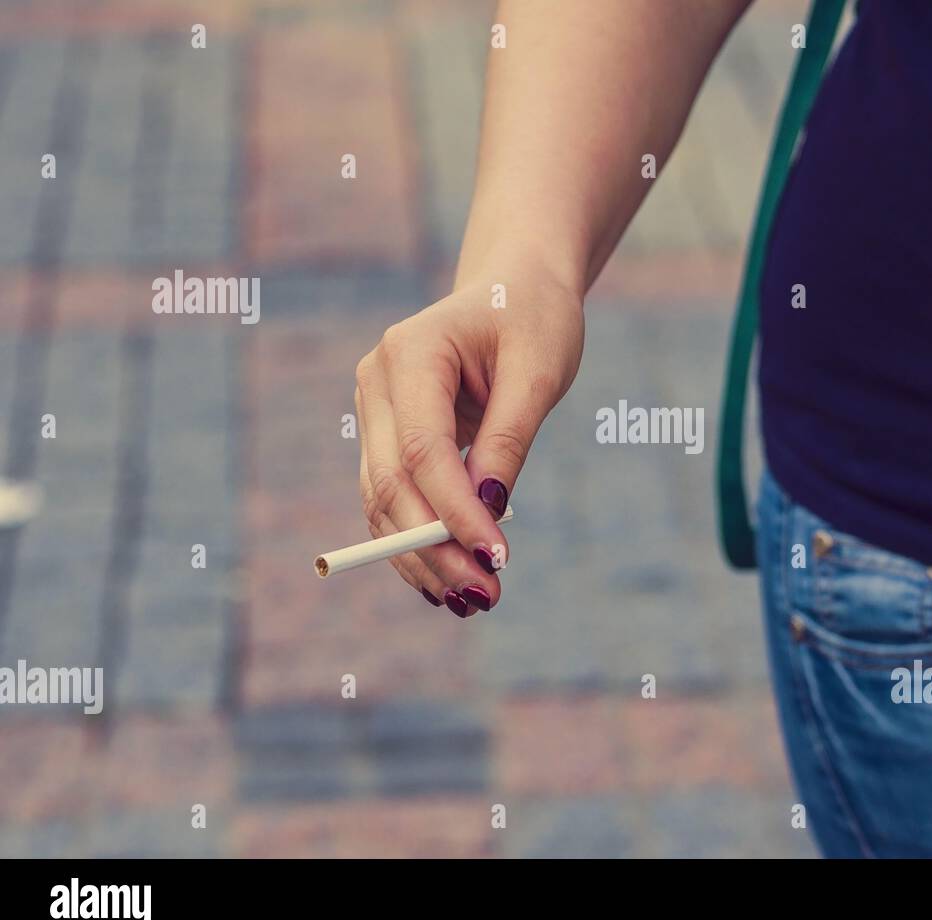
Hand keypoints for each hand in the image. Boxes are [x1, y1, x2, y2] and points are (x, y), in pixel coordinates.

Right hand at [354, 269, 583, 616]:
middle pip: (391, 484)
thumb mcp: (538, 371)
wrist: (512, 288)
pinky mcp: (386, 438)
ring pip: (383, 502)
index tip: (496, 556)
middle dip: (435, 547)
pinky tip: (448, 582)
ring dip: (422, 558)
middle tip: (485, 595)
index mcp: (409, 353)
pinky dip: (416, 544)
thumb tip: (488, 512)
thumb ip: (509, 438)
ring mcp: (374, 413)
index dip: (454, 511)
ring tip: (474, 600)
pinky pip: (392, 501)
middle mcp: (376, 384)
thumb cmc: (533, 318)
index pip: (422, 450)